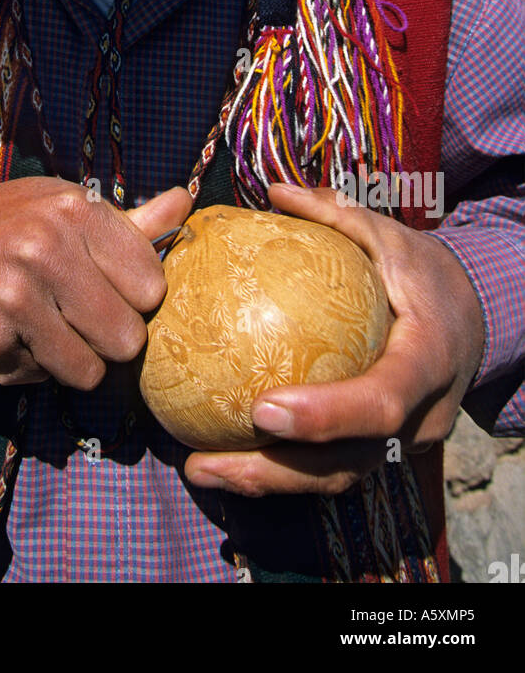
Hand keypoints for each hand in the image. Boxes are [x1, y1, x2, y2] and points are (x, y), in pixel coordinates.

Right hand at [0, 177, 190, 388]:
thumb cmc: (14, 224)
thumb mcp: (67, 207)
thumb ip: (130, 220)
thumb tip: (183, 204)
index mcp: (75, 212)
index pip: (152, 289)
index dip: (135, 296)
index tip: (112, 287)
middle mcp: (44, 251)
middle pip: (127, 339)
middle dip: (110, 335)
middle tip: (82, 315)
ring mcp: (12, 299)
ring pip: (88, 372)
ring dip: (72, 357)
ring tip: (45, 324)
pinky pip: (39, 380)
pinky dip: (28, 365)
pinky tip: (9, 332)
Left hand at [184, 183, 485, 496]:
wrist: (476, 319)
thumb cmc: (426, 274)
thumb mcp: (393, 238)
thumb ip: (338, 215)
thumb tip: (275, 192)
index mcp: (427, 362)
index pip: (381, 401)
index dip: (326, 415)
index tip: (262, 410)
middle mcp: (420, 416)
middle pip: (350, 461)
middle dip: (277, 471)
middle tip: (205, 462)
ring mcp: (402, 443)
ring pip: (337, 477)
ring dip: (266, 482)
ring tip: (199, 468)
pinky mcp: (381, 450)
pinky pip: (330, 468)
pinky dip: (279, 470)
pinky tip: (222, 456)